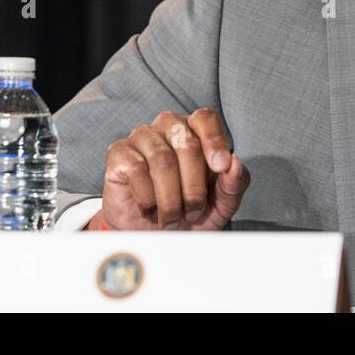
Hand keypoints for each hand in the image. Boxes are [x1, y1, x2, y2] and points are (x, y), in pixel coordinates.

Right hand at [91, 108, 249, 230]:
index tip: (220, 167)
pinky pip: (136, 168)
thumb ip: (234, 183)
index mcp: (196, 130)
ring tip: (172, 217)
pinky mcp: (118, 153)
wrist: (152, 236)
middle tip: (194, 212)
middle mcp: (168, 126)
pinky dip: (147, 196)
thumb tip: (235, 164)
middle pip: (187, 143)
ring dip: (170, 198)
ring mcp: (142, 136)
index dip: (215, 141)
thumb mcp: (221, 204)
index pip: (206, 118)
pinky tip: (149, 208)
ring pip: (162, 159)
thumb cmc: (189, 213)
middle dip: (194, 186)